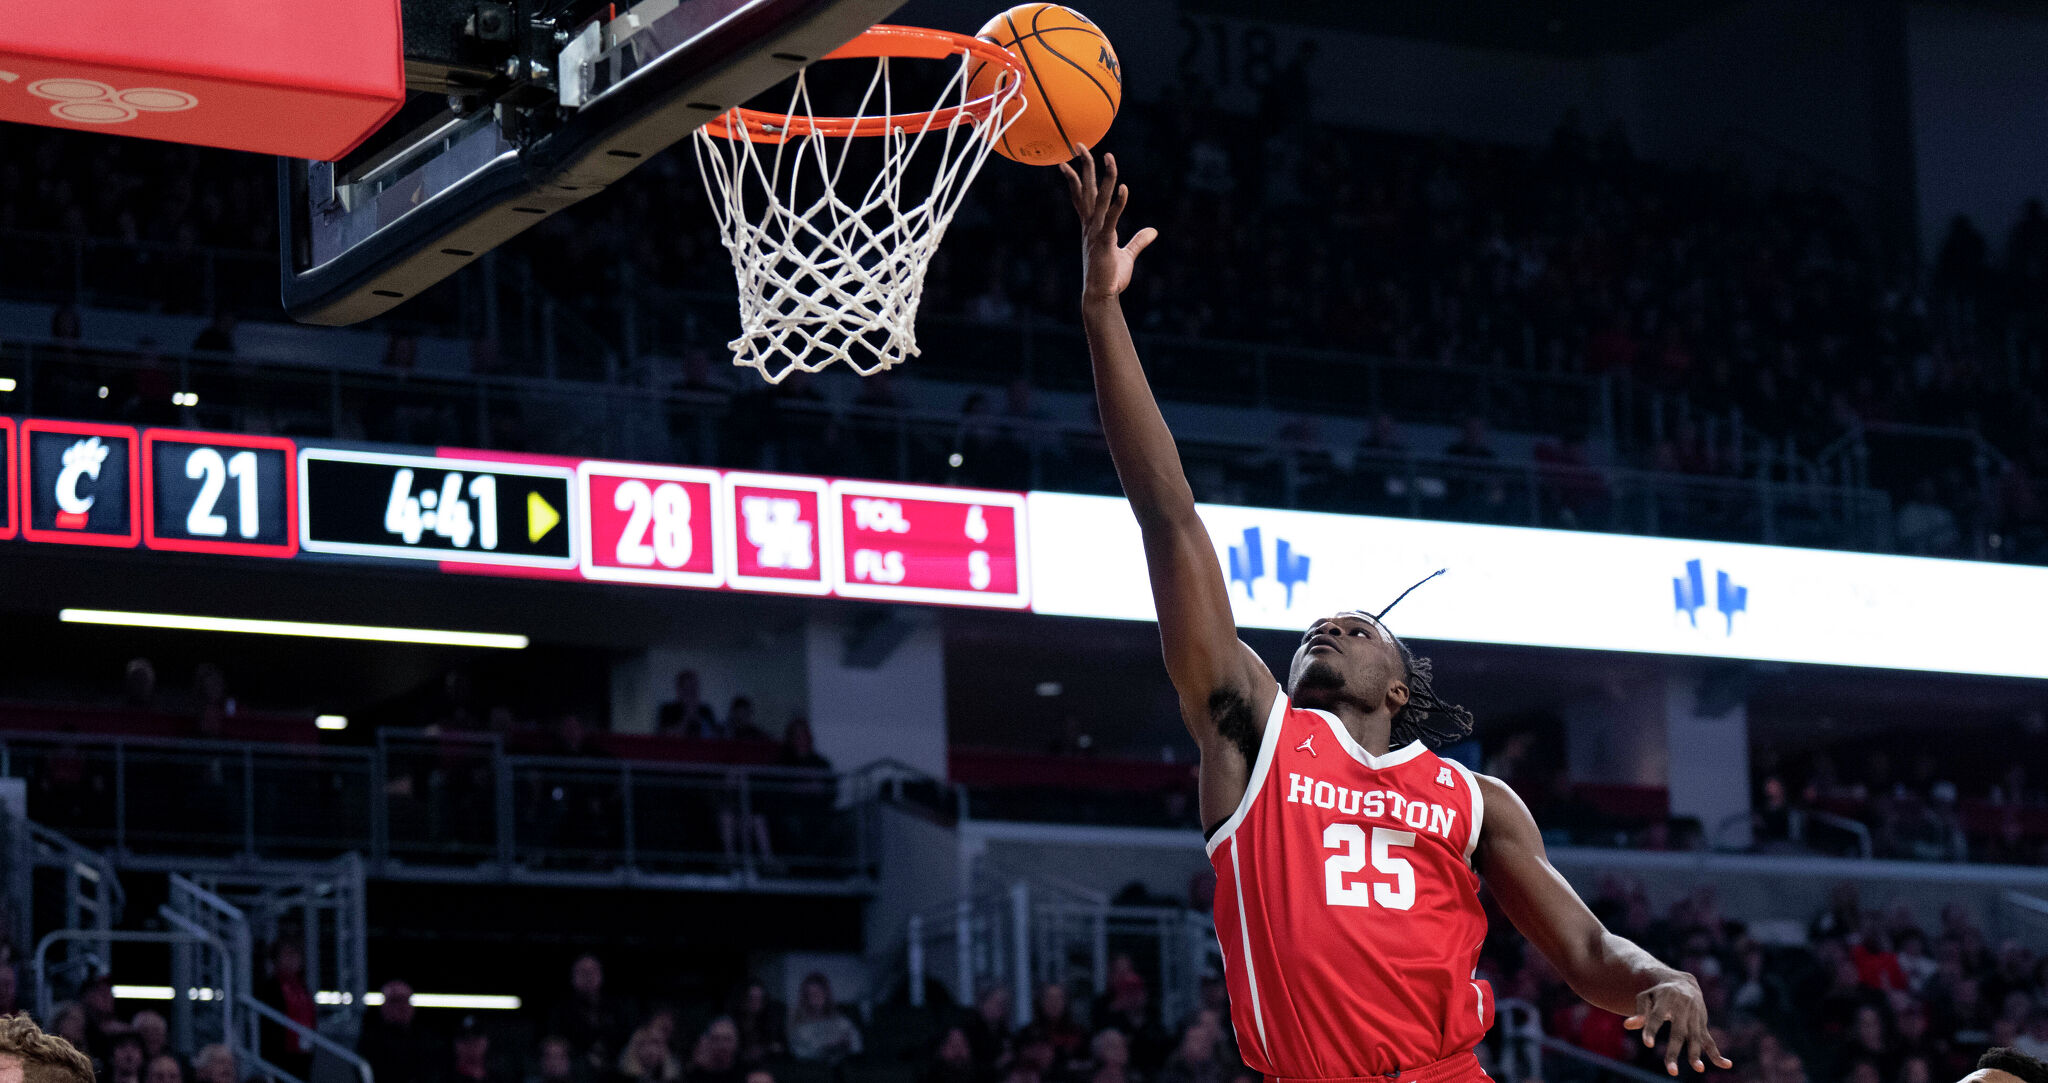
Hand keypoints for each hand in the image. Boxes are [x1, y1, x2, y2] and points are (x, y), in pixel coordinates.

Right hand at [1057, 143, 1156, 301]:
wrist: (1101, 297)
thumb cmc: (1110, 278)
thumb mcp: (1127, 256)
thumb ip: (1139, 241)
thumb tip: (1153, 231)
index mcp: (1092, 227)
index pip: (1081, 197)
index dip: (1075, 178)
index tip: (1067, 161)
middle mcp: (1090, 226)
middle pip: (1086, 190)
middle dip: (1083, 166)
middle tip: (1078, 144)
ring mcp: (1096, 233)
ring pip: (1099, 199)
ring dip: (1104, 177)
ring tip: (1108, 157)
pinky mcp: (1105, 242)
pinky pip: (1111, 218)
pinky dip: (1118, 203)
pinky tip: (1123, 188)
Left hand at [1624, 974, 1732, 1075]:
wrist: (1684, 983)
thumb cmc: (1659, 993)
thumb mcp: (1646, 997)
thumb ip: (1639, 1012)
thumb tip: (1627, 1025)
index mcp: (1666, 1000)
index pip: (1657, 1016)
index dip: (1652, 1029)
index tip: (1648, 1044)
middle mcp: (1683, 1009)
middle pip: (1678, 1033)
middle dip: (1675, 1051)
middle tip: (1671, 1071)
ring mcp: (1695, 1018)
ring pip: (1695, 1039)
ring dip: (1696, 1055)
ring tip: (1698, 1069)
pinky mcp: (1702, 1025)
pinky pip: (1710, 1041)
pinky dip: (1717, 1053)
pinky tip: (1726, 1065)